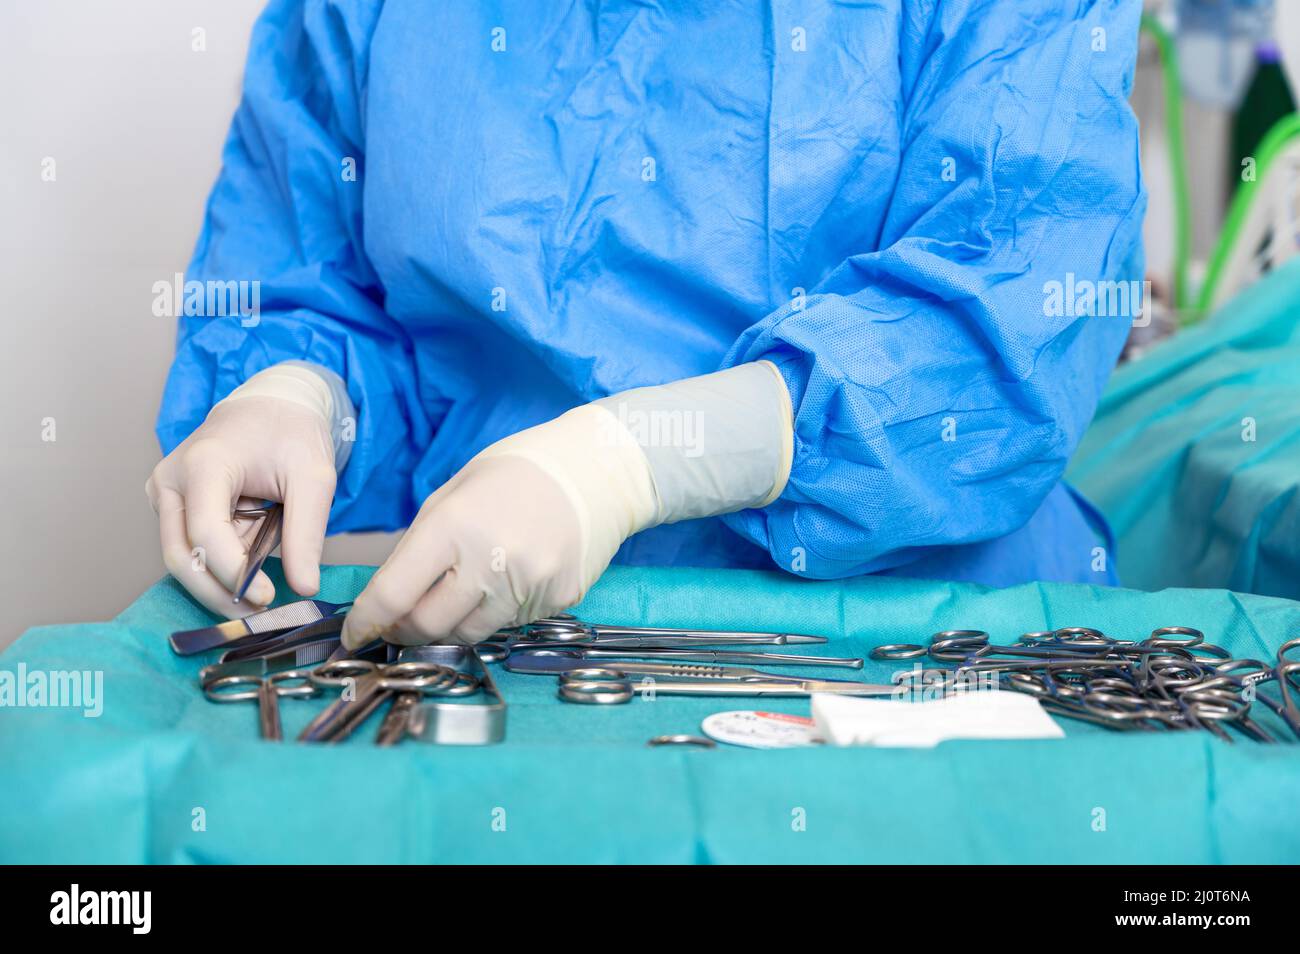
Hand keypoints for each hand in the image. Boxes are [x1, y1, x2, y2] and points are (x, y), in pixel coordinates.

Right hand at [146, 395, 336, 616]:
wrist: (270, 407)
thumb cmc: (290, 434)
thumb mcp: (314, 478)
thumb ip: (307, 533)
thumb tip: (304, 587)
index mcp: (203, 464)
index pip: (207, 533)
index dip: (235, 574)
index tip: (271, 596)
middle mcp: (171, 481)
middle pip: (180, 556)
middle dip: (218, 592)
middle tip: (260, 612)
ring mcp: (166, 494)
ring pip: (182, 559)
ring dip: (220, 582)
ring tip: (263, 591)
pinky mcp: (173, 507)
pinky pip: (191, 548)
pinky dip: (220, 565)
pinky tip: (250, 571)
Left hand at [340, 362, 791, 647]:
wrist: (597, 471)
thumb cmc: (517, 472)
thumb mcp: (455, 492)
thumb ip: (423, 542)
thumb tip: (392, 593)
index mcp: (453, 525)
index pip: (395, 592)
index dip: (368, 620)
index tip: (356, 633)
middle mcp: (490, 561)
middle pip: (430, 624)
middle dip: (405, 629)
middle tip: (399, 624)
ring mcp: (528, 586)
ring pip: (470, 633)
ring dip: (451, 624)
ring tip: (454, 600)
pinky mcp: (558, 600)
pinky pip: (512, 624)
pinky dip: (496, 613)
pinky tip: (505, 583)